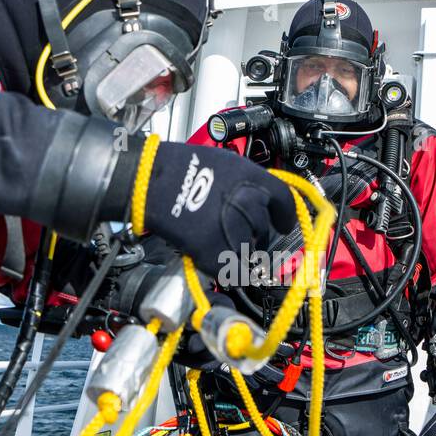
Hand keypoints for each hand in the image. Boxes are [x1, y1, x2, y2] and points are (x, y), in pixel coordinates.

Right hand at [141, 142, 295, 275]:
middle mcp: (249, 205)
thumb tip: (260, 200)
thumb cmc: (181, 168)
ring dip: (238, 251)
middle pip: (264, 231)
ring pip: (249, 251)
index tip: (281, 223)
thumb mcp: (227, 164)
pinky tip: (217, 261)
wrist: (150, 180)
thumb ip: (249, 184)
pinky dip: (227, 270)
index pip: (285, 202)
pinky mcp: (216, 252)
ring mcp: (234, 231)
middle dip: (254, 234)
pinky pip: (233, 272)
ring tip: (219, 241)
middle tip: (236, 231)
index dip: (284, 216)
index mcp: (254, 180)